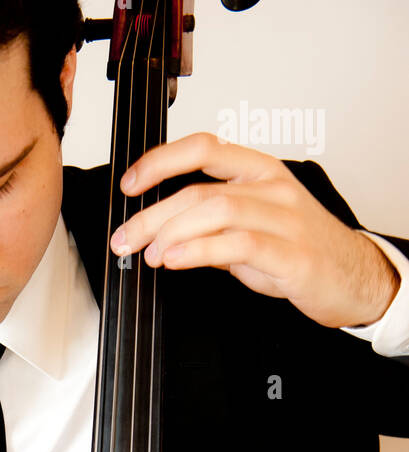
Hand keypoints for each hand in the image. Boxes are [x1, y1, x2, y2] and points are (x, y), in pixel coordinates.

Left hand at [110, 132, 398, 328]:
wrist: (352, 278)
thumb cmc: (299, 251)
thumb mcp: (251, 229)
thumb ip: (211, 226)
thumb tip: (161, 233)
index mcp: (260, 171)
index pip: (204, 147)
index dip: (161, 161)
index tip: (129, 184)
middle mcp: (272, 187)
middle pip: (199, 189)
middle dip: (152, 215)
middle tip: (124, 239)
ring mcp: (284, 218)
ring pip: (216, 211)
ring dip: (172, 233)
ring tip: (150, 255)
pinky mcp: (291, 254)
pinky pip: (238, 244)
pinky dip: (200, 251)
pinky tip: (175, 260)